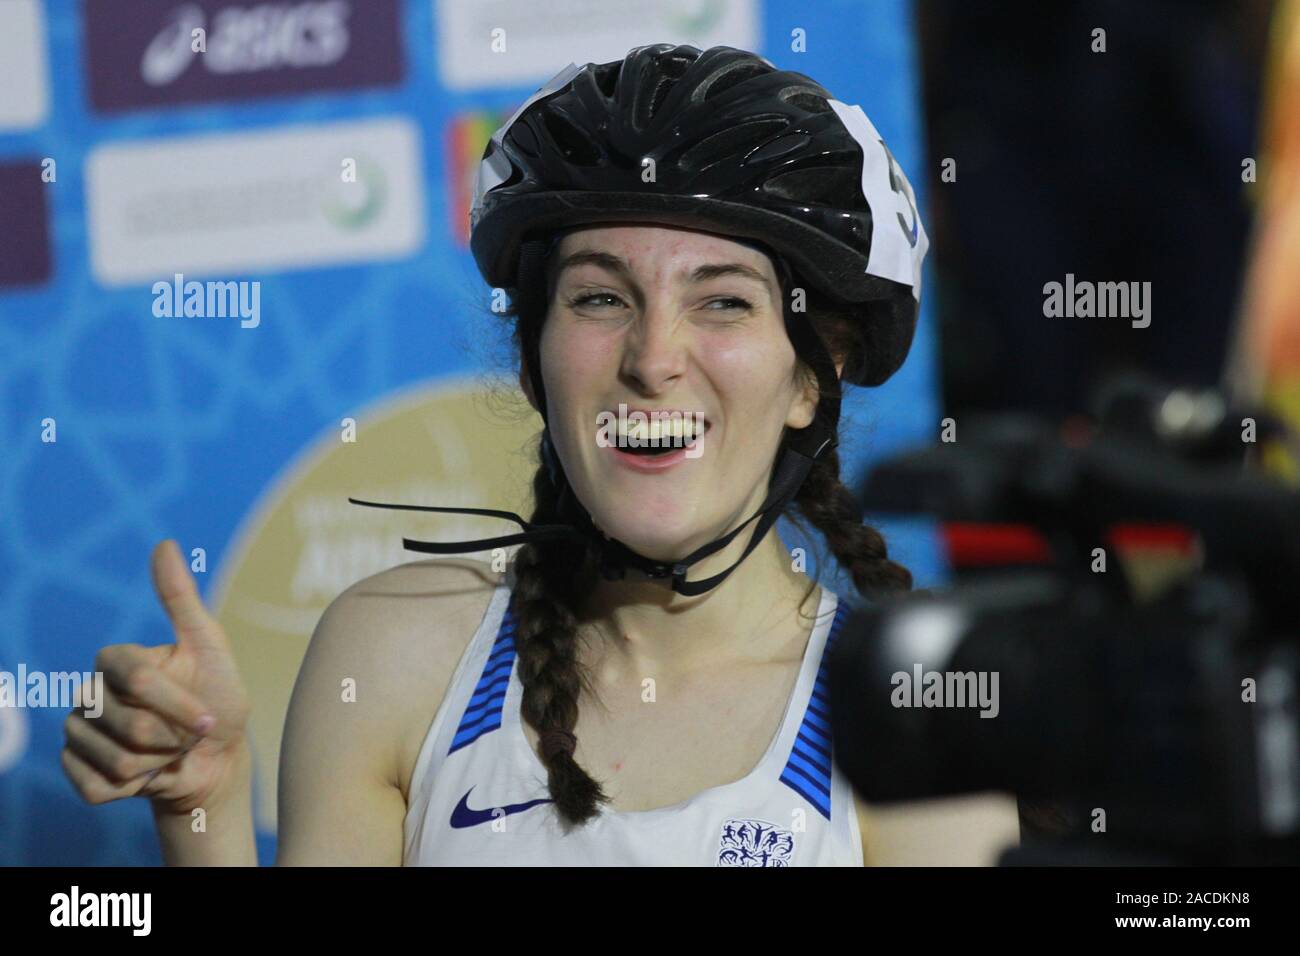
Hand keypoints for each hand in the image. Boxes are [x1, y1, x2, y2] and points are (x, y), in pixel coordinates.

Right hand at [62, 539, 251, 814]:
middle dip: (174, 736)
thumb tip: (164, 544)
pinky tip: (148, 776)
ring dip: (158, 763)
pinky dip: (135, 788)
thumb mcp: (211, 647)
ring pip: (116, 759)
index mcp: (118, 660)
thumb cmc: (218, 700)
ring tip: (169, 752)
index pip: (136, 678)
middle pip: (129, 723)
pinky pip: (97, 786)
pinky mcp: (78, 771)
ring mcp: (79, 732)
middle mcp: (89, 692)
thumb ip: (182, 599)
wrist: (218, 760)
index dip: (177, 703)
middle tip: (188, 734)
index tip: (209, 717)